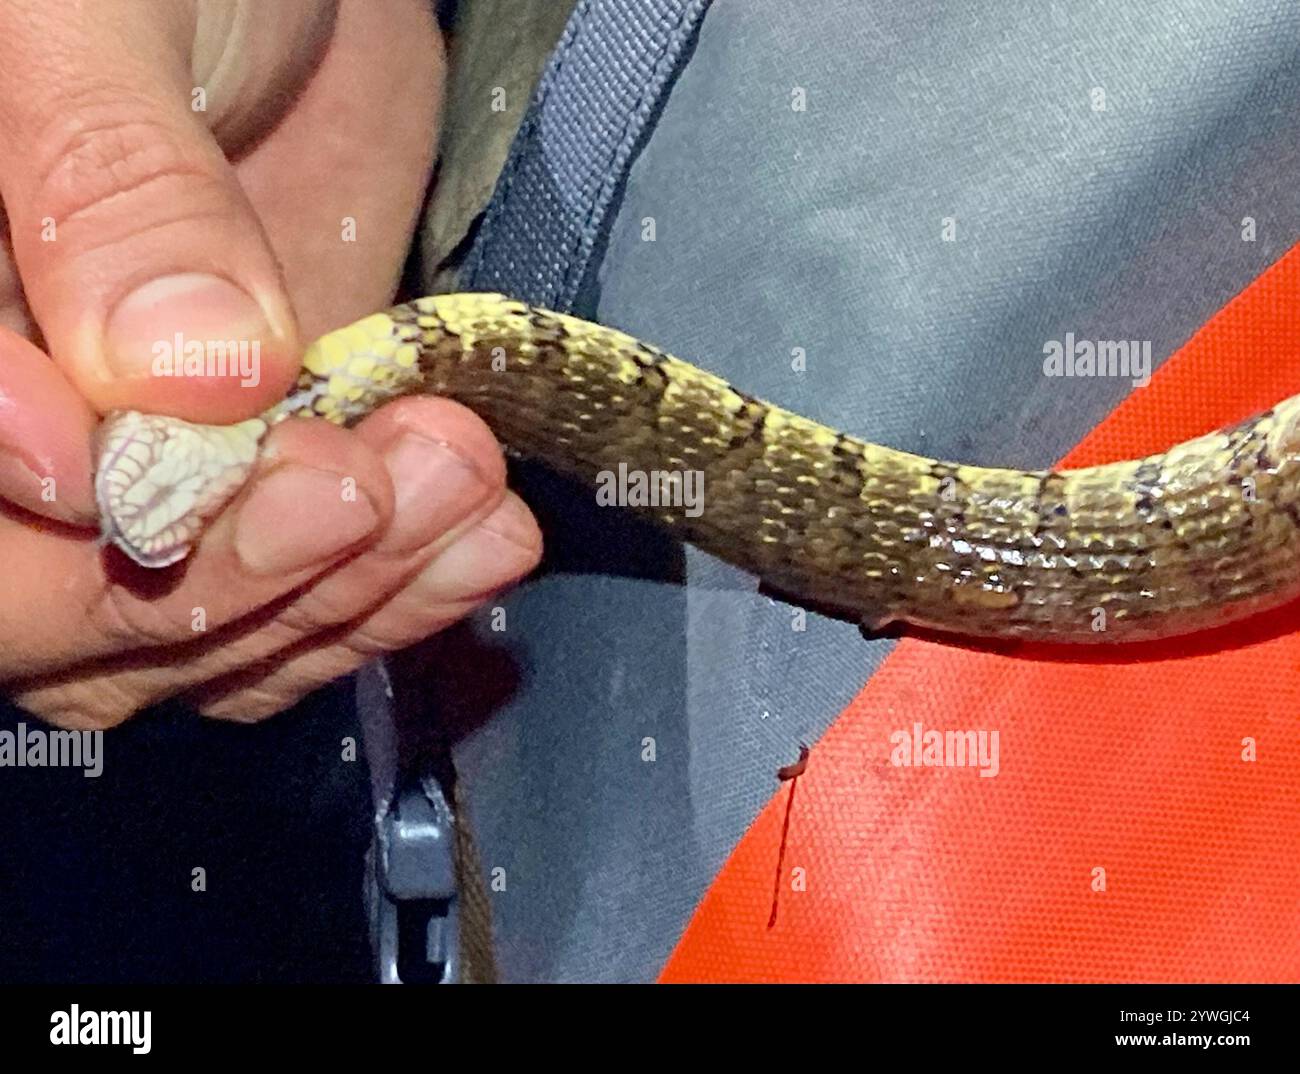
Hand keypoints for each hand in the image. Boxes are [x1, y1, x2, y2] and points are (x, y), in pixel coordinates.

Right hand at [0, 0, 540, 727]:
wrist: (287, 0)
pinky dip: (399, 591)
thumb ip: (114, 181)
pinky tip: (479, 540)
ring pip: (197, 635)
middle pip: (61, 611)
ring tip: (457, 494)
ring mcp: (148, 476)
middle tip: (366, 485)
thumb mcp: (98, 14)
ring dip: (344, 592)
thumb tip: (181, 376)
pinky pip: (303, 603)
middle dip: (230, 569)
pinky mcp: (262, 489)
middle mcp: (25, 426)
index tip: (178, 472)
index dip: (45, 515)